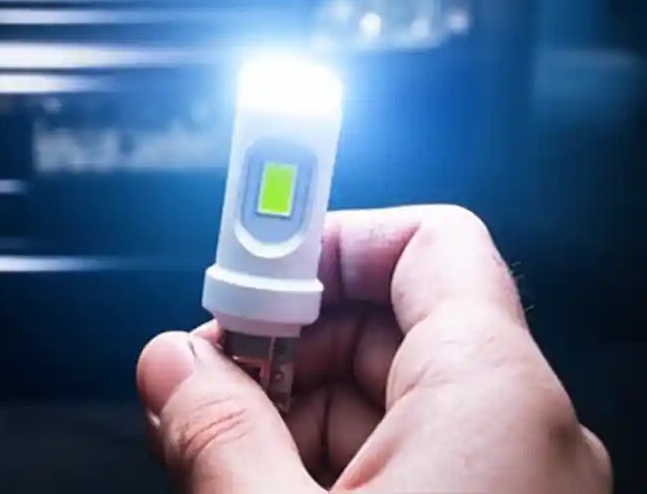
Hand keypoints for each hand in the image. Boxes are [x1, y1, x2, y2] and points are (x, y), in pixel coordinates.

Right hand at [137, 206, 610, 492]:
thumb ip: (216, 431)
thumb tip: (173, 363)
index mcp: (497, 400)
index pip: (423, 239)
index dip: (318, 236)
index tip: (239, 257)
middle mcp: (532, 435)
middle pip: (393, 322)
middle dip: (284, 340)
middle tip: (206, 382)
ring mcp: (523, 489)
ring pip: (398, 400)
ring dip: (297, 410)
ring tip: (222, 455)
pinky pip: (420, 462)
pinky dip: (336, 462)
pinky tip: (269, 488)